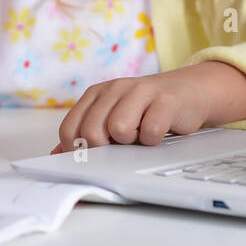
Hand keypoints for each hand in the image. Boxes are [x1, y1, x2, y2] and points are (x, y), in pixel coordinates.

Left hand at [51, 65, 220, 154]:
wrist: (189, 91)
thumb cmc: (146, 110)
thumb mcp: (111, 117)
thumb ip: (84, 134)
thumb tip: (56, 156)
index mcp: (96, 94)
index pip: (69, 129)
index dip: (78, 151)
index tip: (96, 156)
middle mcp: (114, 88)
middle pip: (91, 133)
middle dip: (106, 149)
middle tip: (124, 144)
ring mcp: (140, 91)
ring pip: (118, 130)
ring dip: (132, 142)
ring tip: (141, 134)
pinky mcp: (166, 100)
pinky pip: (150, 132)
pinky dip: (153, 140)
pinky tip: (159, 131)